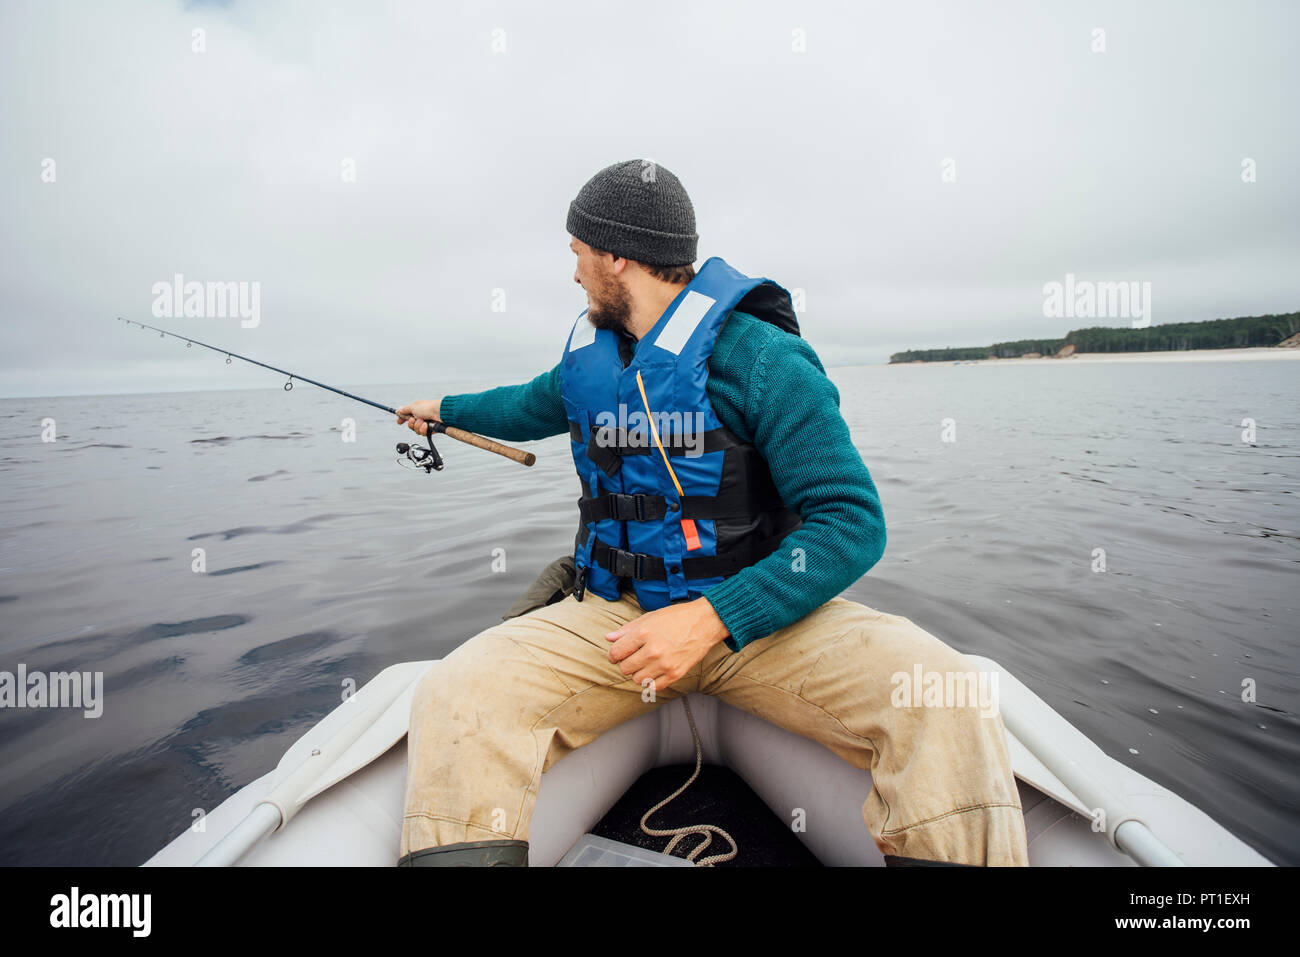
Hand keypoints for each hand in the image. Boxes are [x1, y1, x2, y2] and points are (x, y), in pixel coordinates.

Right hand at [396, 399, 441, 435]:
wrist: (440, 413)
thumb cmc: (429, 408)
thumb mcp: (413, 407)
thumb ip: (405, 410)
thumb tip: (398, 410)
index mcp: (417, 411)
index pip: (407, 416)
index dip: (402, 419)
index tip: (399, 422)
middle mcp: (421, 418)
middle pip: (411, 426)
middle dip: (411, 423)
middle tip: (414, 419)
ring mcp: (426, 424)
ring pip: (416, 431)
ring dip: (418, 426)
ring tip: (423, 421)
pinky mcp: (431, 430)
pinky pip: (423, 433)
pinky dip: (424, 429)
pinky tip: (427, 425)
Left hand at [606, 597, 729, 693]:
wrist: (705, 622)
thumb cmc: (678, 617)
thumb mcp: (650, 617)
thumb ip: (627, 629)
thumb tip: (609, 638)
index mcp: (644, 633)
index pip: (616, 652)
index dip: (613, 655)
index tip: (616, 654)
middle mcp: (652, 650)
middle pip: (625, 668)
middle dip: (625, 663)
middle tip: (632, 658)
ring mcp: (664, 664)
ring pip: (637, 679)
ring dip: (637, 673)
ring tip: (644, 664)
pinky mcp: (676, 674)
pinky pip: (654, 687)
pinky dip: (650, 682)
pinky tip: (654, 672)